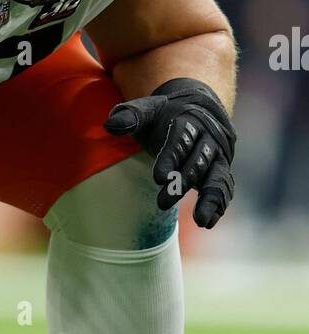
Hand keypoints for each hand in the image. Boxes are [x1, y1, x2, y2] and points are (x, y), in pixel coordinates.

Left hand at [105, 77, 235, 228]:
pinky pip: (224, 188)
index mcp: (189, 121)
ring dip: (210, 199)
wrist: (198, 111)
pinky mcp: (220, 171)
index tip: (158, 179)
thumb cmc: (165, 116)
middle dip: (182, 183)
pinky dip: (218, 205)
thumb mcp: (148, 110)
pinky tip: (207, 222)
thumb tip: (110, 125)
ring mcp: (217, 157)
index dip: (171, 159)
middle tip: (162, 204)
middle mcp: (208, 139)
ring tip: (200, 221)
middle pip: (198, 162)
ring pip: (218, 177)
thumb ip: (130, 116)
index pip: (181, 140)